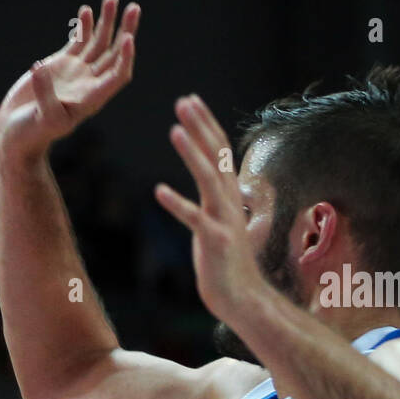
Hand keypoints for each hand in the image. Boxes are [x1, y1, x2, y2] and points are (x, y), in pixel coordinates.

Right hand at [0, 0, 138, 161]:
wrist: (16, 134)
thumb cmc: (31, 134)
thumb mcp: (42, 119)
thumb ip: (45, 94)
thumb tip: (40, 68)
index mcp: (92, 99)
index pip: (117, 75)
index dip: (125, 58)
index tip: (128, 39)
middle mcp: (88, 83)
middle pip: (114, 53)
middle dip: (125, 30)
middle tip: (133, 8)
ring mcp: (76, 72)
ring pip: (97, 42)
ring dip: (106, 21)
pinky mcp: (60, 65)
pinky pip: (77, 42)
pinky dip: (83, 26)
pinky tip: (86, 11)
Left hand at [154, 95, 269, 322]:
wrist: (241, 298)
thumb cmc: (225, 261)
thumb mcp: (219, 221)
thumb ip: (213, 198)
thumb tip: (208, 177)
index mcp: (229, 194)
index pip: (219, 150)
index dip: (206, 124)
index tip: (191, 100)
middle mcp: (230, 201)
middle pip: (216, 155)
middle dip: (200, 126)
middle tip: (184, 100)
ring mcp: (224, 220)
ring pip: (208, 179)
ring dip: (191, 154)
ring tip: (174, 130)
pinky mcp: (215, 241)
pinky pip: (194, 219)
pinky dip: (178, 204)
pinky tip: (158, 190)